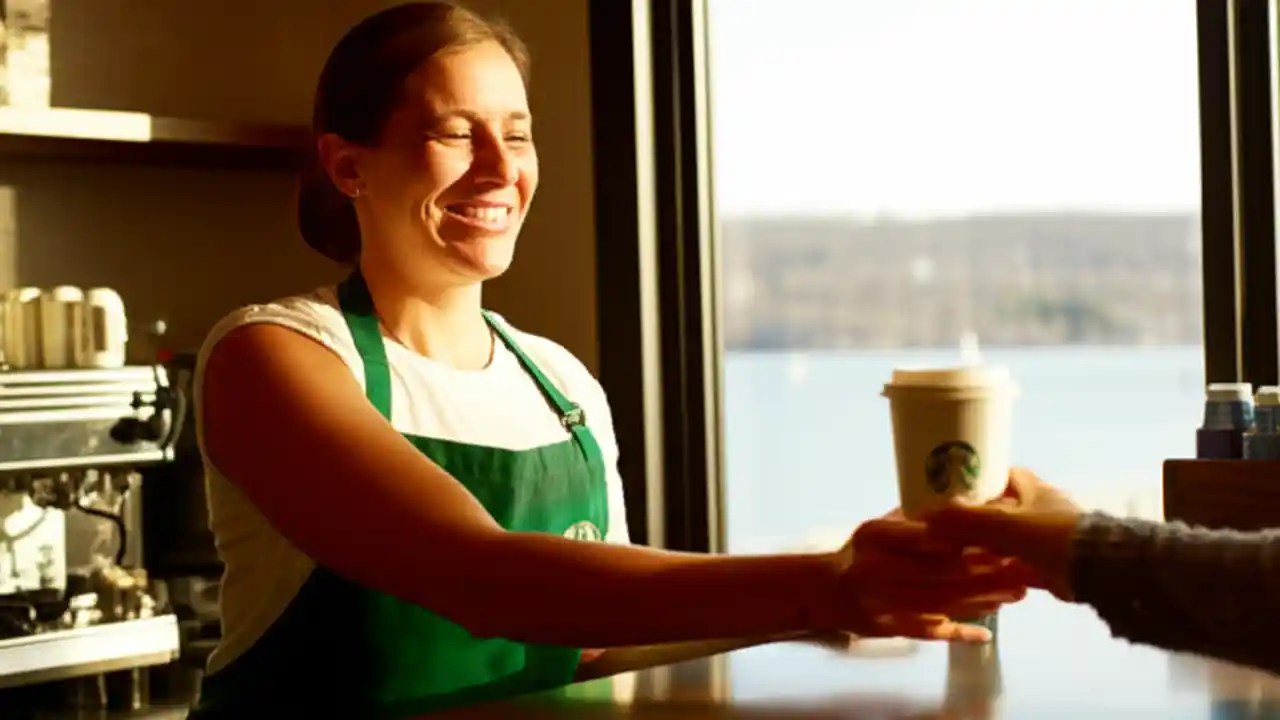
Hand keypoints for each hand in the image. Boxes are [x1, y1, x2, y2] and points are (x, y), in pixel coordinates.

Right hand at [814, 511, 1027, 643]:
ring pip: (942, 601)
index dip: (964, 538)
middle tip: (1021, 565)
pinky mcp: (890, 628)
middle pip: (940, 571)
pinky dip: (959, 633)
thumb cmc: (859, 552)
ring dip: (983, 599)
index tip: (999, 535)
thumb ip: (913, 519)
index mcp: (875, 535)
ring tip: (1018, 593)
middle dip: (985, 570)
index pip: (925, 535)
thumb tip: (962, 501)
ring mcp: (883, 602)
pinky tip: (986, 633)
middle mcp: (876, 568)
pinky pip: (930, 631)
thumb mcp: (878, 526)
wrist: (823, 592)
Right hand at [924, 468, 1081, 600]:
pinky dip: (1000, 571)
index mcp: (1032, 488)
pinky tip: (978, 579)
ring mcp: (1046, 538)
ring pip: (1007, 540)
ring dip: (986, 548)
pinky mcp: (1049, 565)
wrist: (1098, 570)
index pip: (1002, 475)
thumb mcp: (1003, 523)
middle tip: (946, 531)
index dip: (978, 481)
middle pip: (1001, 510)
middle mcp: (1040, 509)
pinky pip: (1017, 565)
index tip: (952, 492)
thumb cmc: (1051, 535)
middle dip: (976, 520)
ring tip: (955, 556)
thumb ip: (965, 519)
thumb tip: (926, 514)